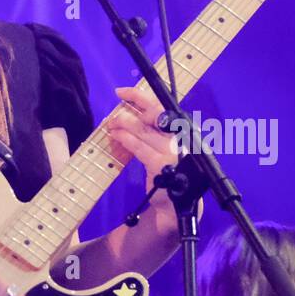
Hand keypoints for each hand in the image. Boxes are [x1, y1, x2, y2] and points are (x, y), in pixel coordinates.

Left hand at [106, 86, 201, 223]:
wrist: (175, 203)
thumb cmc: (169, 172)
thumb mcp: (163, 149)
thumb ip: (152, 133)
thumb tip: (129, 115)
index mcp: (182, 131)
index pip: (161, 107)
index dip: (140, 97)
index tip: (122, 92)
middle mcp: (180, 138)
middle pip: (154, 114)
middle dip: (132, 106)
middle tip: (115, 109)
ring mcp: (171, 151)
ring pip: (143, 130)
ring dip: (124, 124)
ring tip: (112, 125)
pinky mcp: (161, 164)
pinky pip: (139, 147)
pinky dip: (126, 139)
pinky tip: (116, 137)